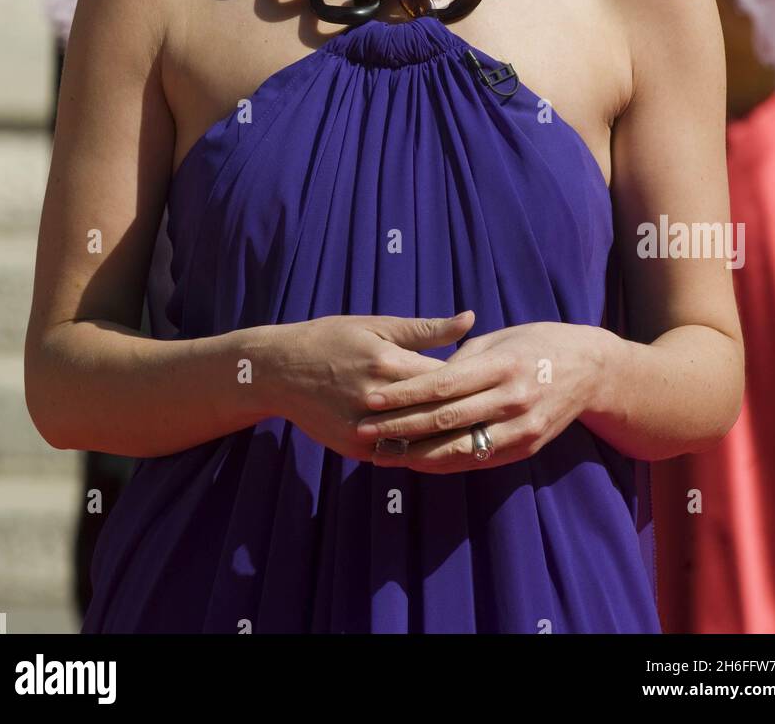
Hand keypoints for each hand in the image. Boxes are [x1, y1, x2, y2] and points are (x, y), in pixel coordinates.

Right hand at [265, 310, 475, 460]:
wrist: (279, 370)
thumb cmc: (331, 339)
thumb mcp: (377, 326)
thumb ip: (426, 330)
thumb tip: (470, 320)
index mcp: (388, 363)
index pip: (445, 380)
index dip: (470, 382)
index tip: (491, 381)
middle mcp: (377, 400)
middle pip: (437, 415)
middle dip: (466, 415)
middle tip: (495, 413)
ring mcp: (365, 430)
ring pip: (420, 442)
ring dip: (447, 440)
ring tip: (476, 435)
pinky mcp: (355, 450)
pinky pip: (397, 456)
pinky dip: (419, 453)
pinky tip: (441, 450)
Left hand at [354, 321, 604, 473]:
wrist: (591, 369)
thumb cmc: (537, 343)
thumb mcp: (500, 338)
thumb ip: (461, 357)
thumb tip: (423, 375)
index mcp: (501, 366)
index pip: (443, 386)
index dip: (405, 395)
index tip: (372, 399)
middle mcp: (512, 400)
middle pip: (446, 420)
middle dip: (401, 428)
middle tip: (365, 431)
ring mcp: (521, 429)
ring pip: (460, 449)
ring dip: (417, 455)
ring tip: (382, 454)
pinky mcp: (526, 448)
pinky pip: (479, 460)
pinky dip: (445, 464)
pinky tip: (418, 462)